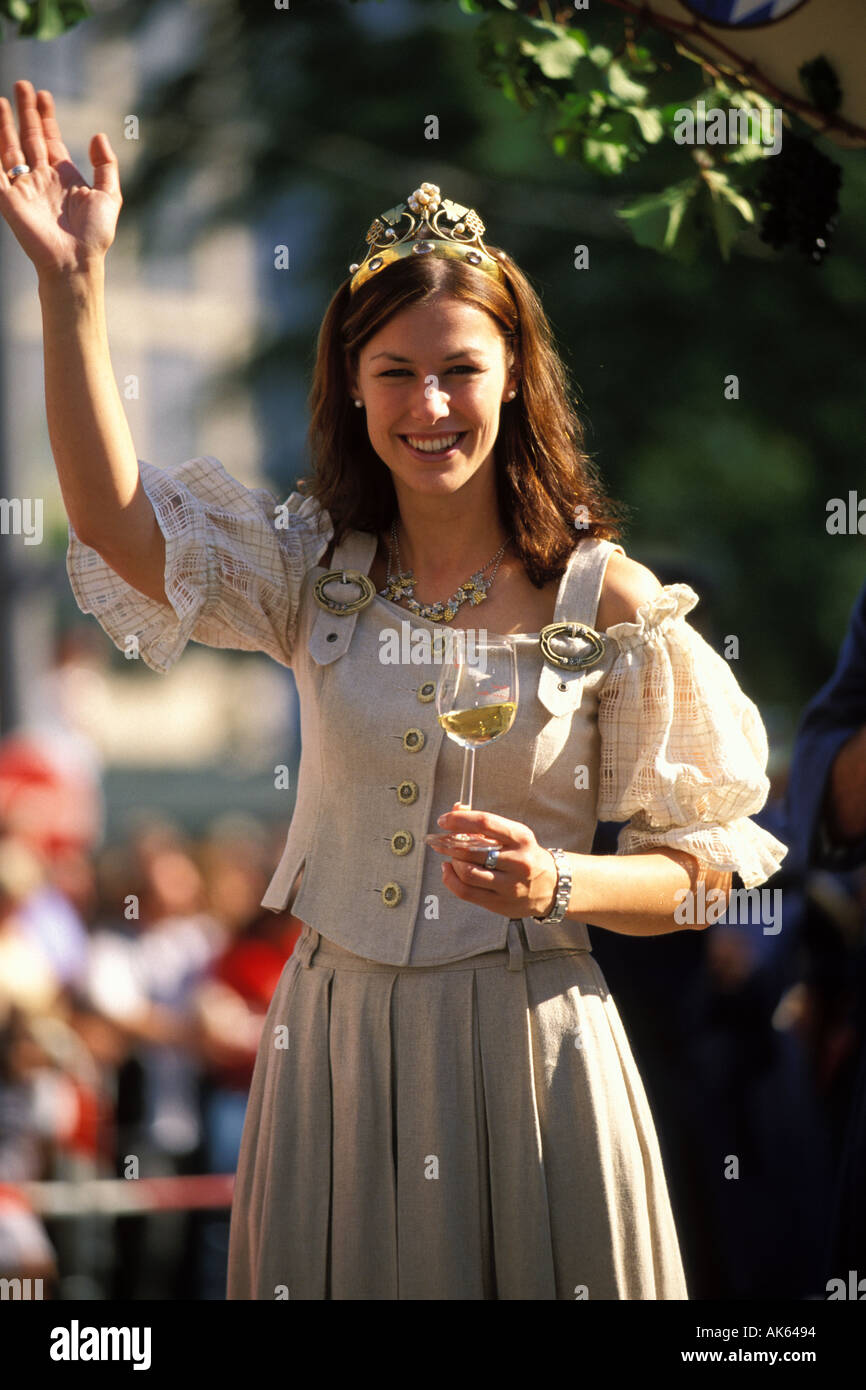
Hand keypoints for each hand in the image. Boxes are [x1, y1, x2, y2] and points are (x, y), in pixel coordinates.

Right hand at [0, 80, 121, 278]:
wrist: (76, 261)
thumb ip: (106, 166)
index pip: (50, 140)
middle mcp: (42, 179)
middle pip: (30, 138)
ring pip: (10, 149)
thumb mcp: (109, 197)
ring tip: (3, 101)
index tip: (44, 95)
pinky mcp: (9, 200)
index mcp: (64, 177)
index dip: (46, 117)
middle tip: (23, 85)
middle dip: (26, 111)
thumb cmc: (95, 236)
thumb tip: (98, 135)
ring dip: (6, 126)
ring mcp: (24, 188)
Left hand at [433, 803, 560, 919]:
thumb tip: (456, 809)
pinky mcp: (500, 903)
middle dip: (450, 844)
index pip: (485, 823)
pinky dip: (450, 879)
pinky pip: (466, 892)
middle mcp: (518, 862)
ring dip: (452, 862)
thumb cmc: (526, 855)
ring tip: (451, 857)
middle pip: (472, 851)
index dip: (459, 820)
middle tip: (441, 841)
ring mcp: (509, 885)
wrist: (551, 886)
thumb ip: (485, 823)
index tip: (444, 820)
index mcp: (521, 838)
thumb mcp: (514, 834)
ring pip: (467, 873)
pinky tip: (449, 870)